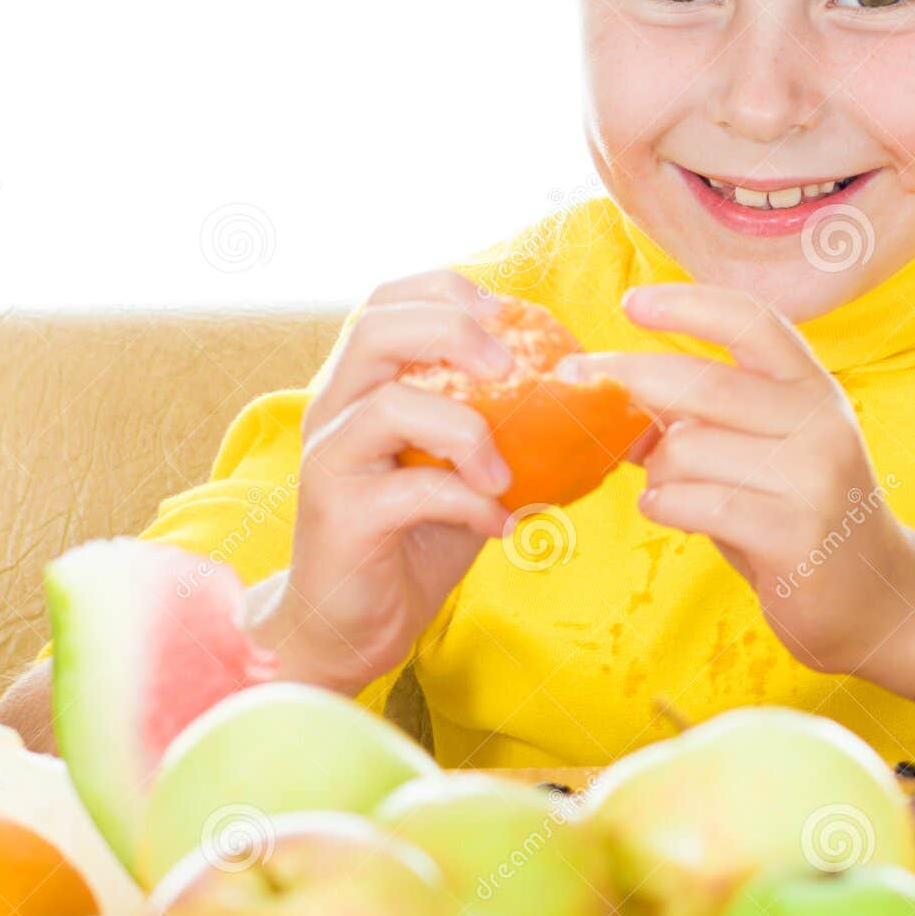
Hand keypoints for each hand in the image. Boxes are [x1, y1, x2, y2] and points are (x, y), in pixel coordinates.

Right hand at [251, 271, 514, 696]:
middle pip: (377, 328)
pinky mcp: (340, 515)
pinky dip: (469, 503)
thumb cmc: (414, 537)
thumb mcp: (463, 466)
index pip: (386, 299)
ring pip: (389, 405)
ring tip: (506, 474)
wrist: (352, 625)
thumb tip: (584, 392)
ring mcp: (330, 459)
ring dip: (468, 430)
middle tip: (514, 369)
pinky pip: (411, 491)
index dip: (449, 290)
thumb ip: (498, 423)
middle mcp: (334, 407)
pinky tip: (498, 527)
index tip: (510, 319)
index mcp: (361, 382)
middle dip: (456, 331)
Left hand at [561, 283, 914, 682]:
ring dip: (657, 471)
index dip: (689, 305)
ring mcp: (813, 478)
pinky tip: (670, 512)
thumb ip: (698, 419)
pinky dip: (665, 506)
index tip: (631, 302)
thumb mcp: (757, 452)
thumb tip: (608, 393)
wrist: (874, 596)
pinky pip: (696, 503)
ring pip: (688, 449)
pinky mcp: (795, 534)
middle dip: (627, 379)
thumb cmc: (796, 515)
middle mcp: (819, 423)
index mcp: (812, 388)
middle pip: (702, 382)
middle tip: (574, 382)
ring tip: (670, 491)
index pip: (752, 322)